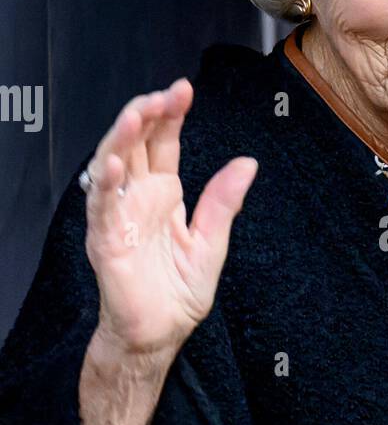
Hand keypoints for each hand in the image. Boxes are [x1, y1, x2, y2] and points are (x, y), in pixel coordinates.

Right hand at [84, 79, 257, 356]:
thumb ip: (223, 202)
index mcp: (164, 194)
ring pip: (112, 165)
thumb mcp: (211, 243)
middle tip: (164, 94)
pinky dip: (105, 184)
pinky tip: (114, 164)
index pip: (163, 143)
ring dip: (121, 137)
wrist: (160, 334)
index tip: (184, 90)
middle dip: (146, 115)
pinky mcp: (105, 241)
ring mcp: (118, 216)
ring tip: (136, 113)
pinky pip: (101, 207)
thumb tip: (248, 162)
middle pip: (135, 144)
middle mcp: (138, 198)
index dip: (170, 115)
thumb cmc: (179, 293)